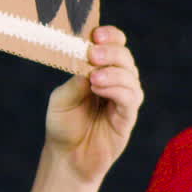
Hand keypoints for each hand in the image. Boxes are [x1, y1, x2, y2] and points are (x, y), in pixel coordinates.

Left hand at [43, 25, 143, 183]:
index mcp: (99, 69)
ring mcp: (124, 98)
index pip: (112, 45)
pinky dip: (117, 90)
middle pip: (124, 57)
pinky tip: (100, 88)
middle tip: (93, 53)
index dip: (109, 36)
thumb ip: (75, 82)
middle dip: (110, 52)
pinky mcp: (128, 117)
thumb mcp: (61, 99)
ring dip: (113, 73)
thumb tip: (87, 64)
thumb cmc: (63, 124)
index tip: (95, 34)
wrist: (67, 156)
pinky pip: (129, 98)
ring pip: (130, 76)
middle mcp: (116, 80)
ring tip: (94, 77)